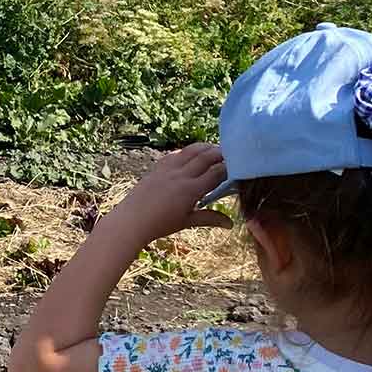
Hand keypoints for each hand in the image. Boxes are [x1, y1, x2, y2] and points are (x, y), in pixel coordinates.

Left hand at [104, 143, 232, 248]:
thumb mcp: (187, 222)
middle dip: (221, 153)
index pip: (216, 173)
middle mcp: (181, 175)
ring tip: (215, 149)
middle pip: (206, 156)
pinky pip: (176, 153)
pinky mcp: (158, 167)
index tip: (239, 166)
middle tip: (232, 153)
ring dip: (205, 147)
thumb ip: (210, 218)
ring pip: (191, 150)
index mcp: (191, 189)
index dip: (230, 168)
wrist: (132, 220)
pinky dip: (188, 151)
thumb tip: (231, 224)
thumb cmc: (160, 224)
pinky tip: (193, 153)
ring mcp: (168, 169)